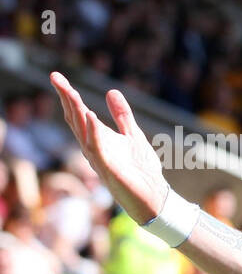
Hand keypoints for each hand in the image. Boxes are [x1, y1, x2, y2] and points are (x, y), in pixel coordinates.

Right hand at [49, 72, 167, 223]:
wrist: (154, 197)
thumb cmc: (141, 170)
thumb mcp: (133, 135)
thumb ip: (122, 115)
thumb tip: (111, 91)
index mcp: (98, 139)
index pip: (79, 114)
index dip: (68, 95)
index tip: (57, 76)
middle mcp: (93, 149)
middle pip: (75, 120)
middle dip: (66, 99)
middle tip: (55, 77)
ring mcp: (99, 160)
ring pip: (82, 133)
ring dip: (76, 112)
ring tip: (70, 92)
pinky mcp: (110, 170)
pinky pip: (98, 149)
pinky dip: (94, 133)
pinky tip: (92, 117)